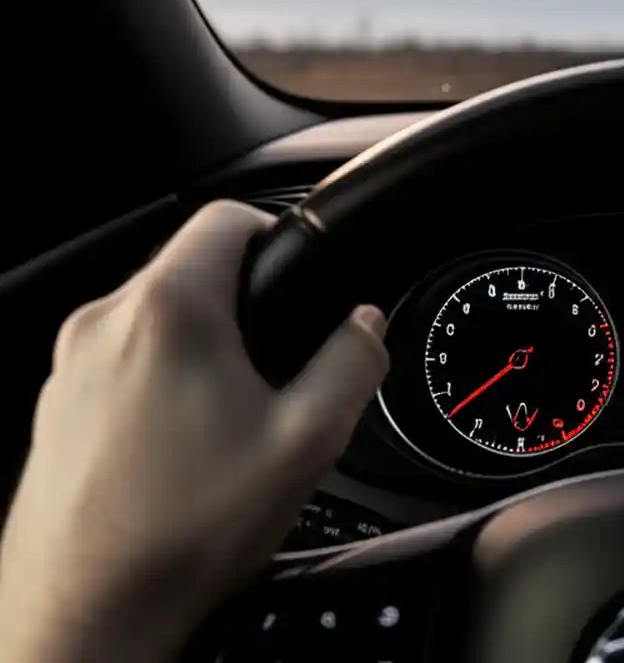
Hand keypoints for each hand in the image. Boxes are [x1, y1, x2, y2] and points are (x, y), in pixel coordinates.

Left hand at [0, 202, 388, 662]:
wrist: (86, 607)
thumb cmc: (184, 529)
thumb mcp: (307, 443)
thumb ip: (352, 365)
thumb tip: (365, 326)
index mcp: (170, 311)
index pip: (228, 217)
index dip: (278, 234)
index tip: (299, 278)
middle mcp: (106, 323)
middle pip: (192, 270)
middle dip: (244, 308)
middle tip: (278, 373)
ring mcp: (69, 366)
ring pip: (156, 321)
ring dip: (202, 350)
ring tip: (233, 423)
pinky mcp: (57, 407)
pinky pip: (122, 365)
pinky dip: (161, 386)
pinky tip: (186, 451)